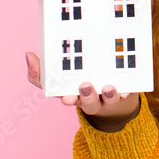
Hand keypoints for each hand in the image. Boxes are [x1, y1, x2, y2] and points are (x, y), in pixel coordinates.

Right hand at [25, 51, 140, 129]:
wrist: (112, 94)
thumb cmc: (80, 80)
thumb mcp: (60, 75)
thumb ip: (42, 70)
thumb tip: (29, 56)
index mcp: (73, 94)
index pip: (65, 97)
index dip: (64, 97)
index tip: (65, 97)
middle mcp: (90, 99)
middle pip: (88, 103)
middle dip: (87, 97)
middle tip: (85, 86)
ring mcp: (108, 98)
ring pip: (108, 100)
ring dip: (109, 95)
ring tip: (109, 87)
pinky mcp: (125, 93)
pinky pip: (127, 94)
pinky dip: (128, 92)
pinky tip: (129, 89)